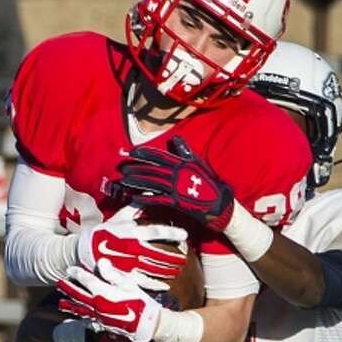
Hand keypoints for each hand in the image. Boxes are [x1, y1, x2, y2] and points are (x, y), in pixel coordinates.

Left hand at [55, 263, 160, 341]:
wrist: (146, 325)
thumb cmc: (140, 302)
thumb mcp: (129, 285)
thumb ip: (113, 274)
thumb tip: (100, 261)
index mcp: (103, 293)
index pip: (86, 280)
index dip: (77, 274)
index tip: (70, 269)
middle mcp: (97, 305)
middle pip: (78, 295)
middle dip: (68, 288)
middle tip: (59, 282)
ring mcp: (98, 315)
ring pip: (80, 307)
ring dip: (70, 302)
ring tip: (61, 299)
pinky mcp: (102, 323)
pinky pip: (86, 316)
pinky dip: (78, 312)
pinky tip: (75, 312)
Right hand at [74, 205, 187, 289]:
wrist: (83, 250)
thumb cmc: (104, 231)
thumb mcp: (119, 217)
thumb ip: (137, 206)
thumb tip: (151, 192)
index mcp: (131, 232)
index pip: (155, 232)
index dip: (171, 234)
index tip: (184, 235)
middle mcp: (131, 248)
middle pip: (158, 254)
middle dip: (174, 257)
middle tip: (184, 257)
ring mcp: (128, 263)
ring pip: (153, 269)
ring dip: (168, 270)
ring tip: (177, 269)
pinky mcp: (123, 275)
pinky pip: (141, 282)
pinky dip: (154, 285)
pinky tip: (164, 286)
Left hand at [120, 135, 235, 231]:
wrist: (219, 203)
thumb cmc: (208, 182)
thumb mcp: (198, 163)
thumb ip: (185, 151)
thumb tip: (175, 138)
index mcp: (181, 163)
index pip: (159, 155)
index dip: (144, 153)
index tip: (131, 151)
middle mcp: (177, 174)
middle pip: (152, 169)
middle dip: (136, 168)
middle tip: (122, 167)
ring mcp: (176, 188)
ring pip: (152, 183)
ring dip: (137, 181)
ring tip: (125, 180)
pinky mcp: (177, 202)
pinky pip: (157, 199)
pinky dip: (145, 198)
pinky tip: (134, 197)